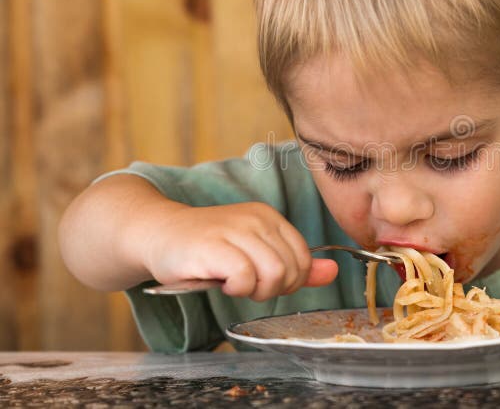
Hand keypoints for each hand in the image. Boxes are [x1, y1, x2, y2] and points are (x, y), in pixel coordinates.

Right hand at [139, 202, 337, 300]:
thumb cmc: (206, 248)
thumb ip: (295, 264)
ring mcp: (235, 229)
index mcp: (269, 217)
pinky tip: (221, 282)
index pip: (303, 257)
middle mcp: (256, 219)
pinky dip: (237, 289)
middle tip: (247, 286)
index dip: (290, 280)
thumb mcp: (254, 252)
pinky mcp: (213, 246)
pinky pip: (245, 277)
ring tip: (235, 284)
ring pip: (274, 273)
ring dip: (255, 290)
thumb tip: (333, 272)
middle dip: (274, 289)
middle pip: (291, 269)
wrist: (158, 233)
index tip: (265, 282)